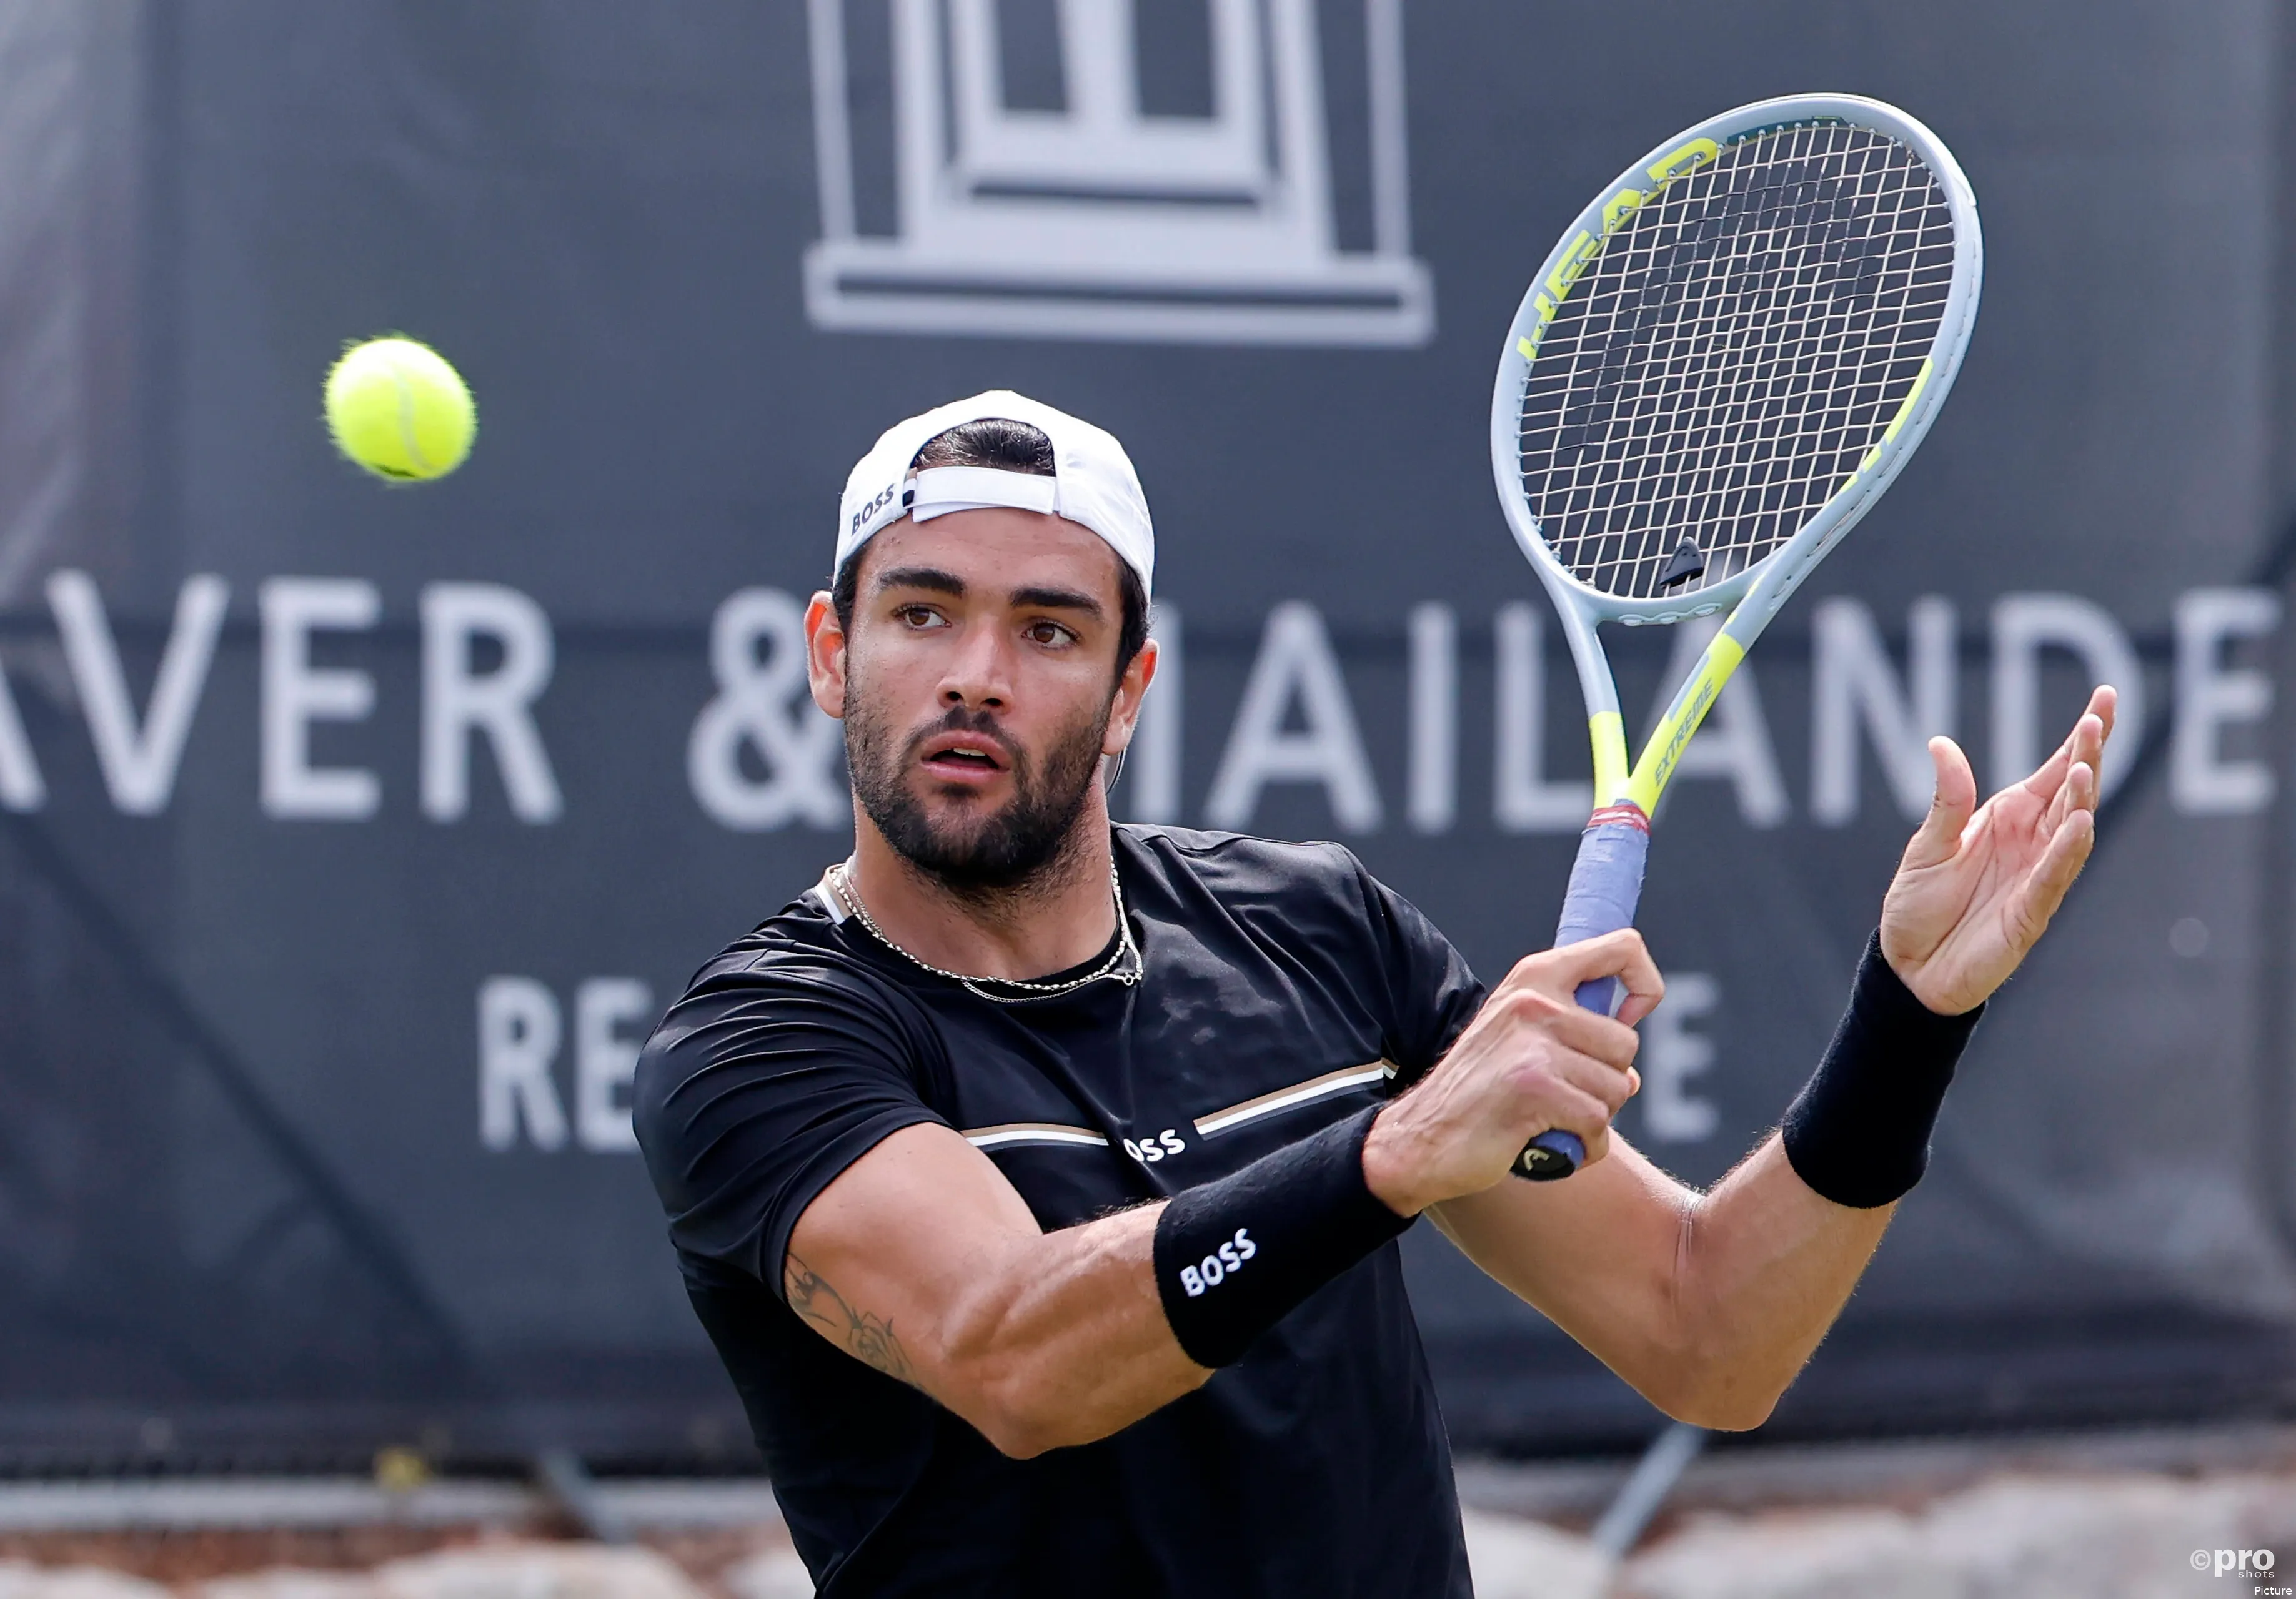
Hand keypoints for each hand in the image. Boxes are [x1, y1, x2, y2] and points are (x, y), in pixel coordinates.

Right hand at [1362, 932, 1662, 1215]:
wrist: (1420, 1139)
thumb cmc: (1476, 1094)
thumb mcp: (1516, 1038)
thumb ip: (1570, 1031)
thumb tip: (1629, 1060)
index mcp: (1533, 976)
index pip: (1623, 948)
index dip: (1646, 984)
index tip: (1630, 1017)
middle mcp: (1534, 1001)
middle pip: (1625, 1044)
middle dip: (1605, 1082)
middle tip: (1561, 1097)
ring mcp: (1533, 1044)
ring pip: (1617, 1088)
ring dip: (1593, 1120)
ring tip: (1550, 1122)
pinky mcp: (1535, 1089)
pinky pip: (1598, 1124)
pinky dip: (1586, 1148)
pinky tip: (1551, 1147)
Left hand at [1881, 686, 2115, 1014]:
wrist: (1910, 965)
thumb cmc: (1921, 903)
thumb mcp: (1929, 844)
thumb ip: (1947, 799)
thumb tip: (1941, 743)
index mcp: (2010, 817)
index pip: (2056, 769)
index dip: (2083, 737)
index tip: (2105, 698)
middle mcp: (2032, 841)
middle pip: (2072, 793)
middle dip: (2087, 758)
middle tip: (2097, 722)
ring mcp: (2036, 876)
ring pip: (2070, 833)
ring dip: (2081, 802)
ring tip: (2084, 770)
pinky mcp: (2030, 913)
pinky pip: (2053, 879)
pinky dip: (2066, 853)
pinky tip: (2078, 826)